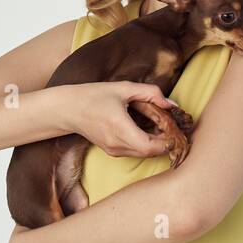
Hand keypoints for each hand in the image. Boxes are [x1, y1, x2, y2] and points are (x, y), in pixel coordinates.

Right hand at [60, 81, 176, 157]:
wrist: (68, 109)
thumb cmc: (94, 95)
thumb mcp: (124, 88)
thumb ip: (151, 93)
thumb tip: (172, 104)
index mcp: (119, 126)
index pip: (149, 146)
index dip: (166, 141)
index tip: (173, 128)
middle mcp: (116, 143)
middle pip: (150, 152)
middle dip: (165, 141)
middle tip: (172, 126)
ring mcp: (113, 150)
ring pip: (144, 154)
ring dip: (156, 143)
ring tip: (161, 126)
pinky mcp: (112, 152)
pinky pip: (135, 152)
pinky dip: (146, 144)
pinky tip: (148, 130)